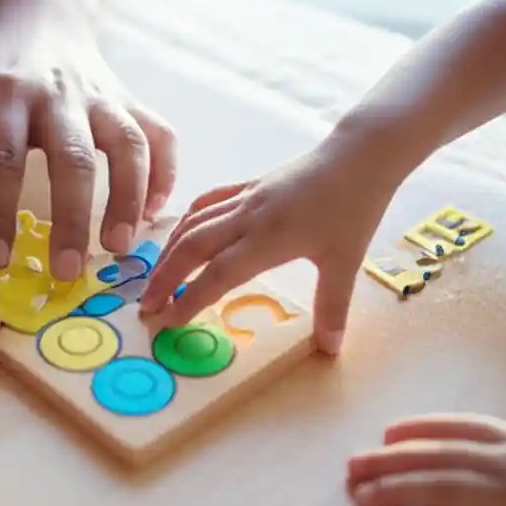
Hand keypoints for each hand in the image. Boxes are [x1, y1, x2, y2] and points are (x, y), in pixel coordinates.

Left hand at [0, 17, 176, 280]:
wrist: (39, 19)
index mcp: (4, 94)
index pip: (3, 158)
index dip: (0, 211)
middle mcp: (58, 92)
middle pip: (73, 156)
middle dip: (73, 216)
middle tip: (68, 271)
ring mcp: (102, 95)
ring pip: (127, 143)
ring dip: (128, 196)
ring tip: (120, 247)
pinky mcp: (131, 100)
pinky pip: (160, 134)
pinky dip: (166, 173)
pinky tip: (153, 213)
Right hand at [140, 135, 394, 355]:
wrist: (360, 154)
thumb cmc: (354, 206)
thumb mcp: (347, 261)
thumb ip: (332, 306)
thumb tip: (331, 351)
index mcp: (269, 239)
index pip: (217, 275)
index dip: (188, 300)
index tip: (166, 322)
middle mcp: (248, 218)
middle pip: (191, 248)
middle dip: (164, 279)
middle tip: (145, 308)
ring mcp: (244, 198)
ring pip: (192, 224)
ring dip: (167, 253)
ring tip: (154, 280)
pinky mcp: (247, 186)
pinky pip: (206, 204)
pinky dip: (185, 222)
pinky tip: (178, 236)